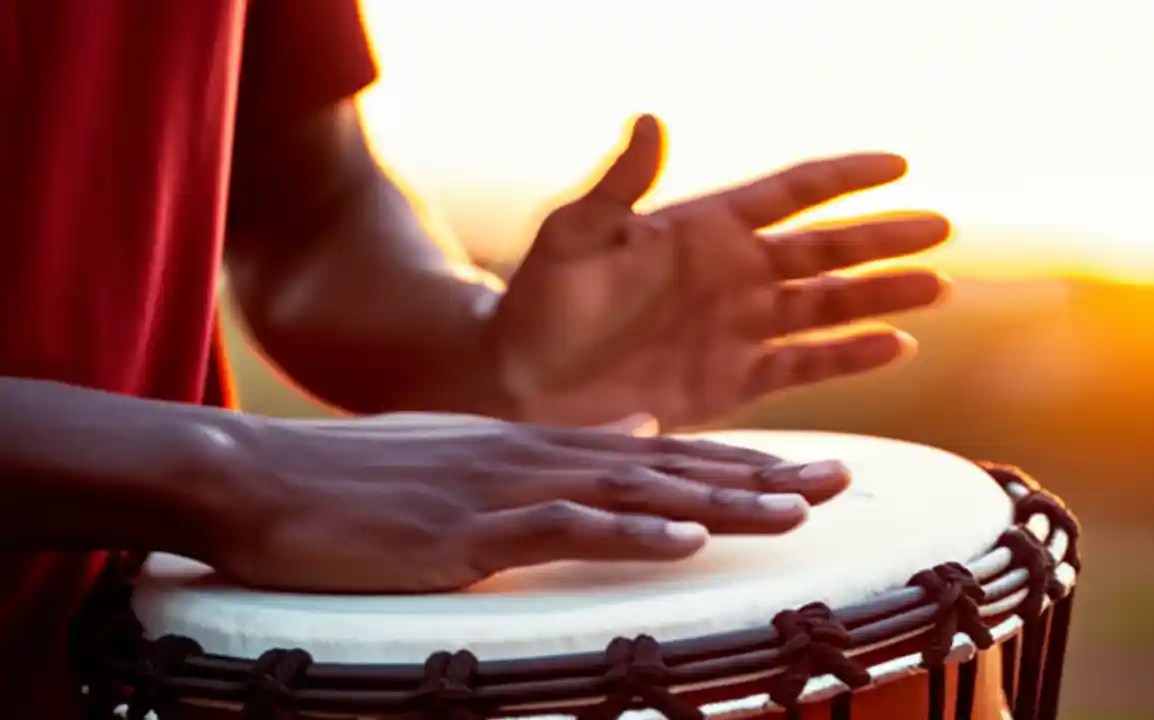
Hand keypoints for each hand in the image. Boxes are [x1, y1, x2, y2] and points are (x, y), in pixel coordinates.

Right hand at [210, 413, 848, 591]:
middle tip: (840, 483)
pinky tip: (682, 535)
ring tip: (795, 510)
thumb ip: (555, 455)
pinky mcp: (463, 528)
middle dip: (759, 476)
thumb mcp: (468, 459)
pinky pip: (558, 526)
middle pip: (669, 466)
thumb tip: (634, 445)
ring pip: (634, 490)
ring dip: (718, 501)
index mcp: (539, 445)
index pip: (661, 454)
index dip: (739, 464)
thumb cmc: (359, 480)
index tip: (808, 472)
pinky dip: (626, 529)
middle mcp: (536, 454)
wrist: (259, 478)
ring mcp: (502, 487)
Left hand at [490, 115, 950, 428]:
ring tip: (936, 289)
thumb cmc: (540, 303)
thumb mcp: (573, 236)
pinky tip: (893, 346)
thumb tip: (650, 119)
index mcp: (702, 230)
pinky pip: (803, 366)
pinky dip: (848, 358)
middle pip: (824, 250)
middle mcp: (732, 277)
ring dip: (880, 297)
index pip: (787, 193)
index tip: (898, 162)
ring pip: (827, 307)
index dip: (842, 177)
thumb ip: (618, 186)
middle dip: (882, 239)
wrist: (522, 384)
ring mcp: (737, 331)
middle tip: (942, 228)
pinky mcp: (733, 383)